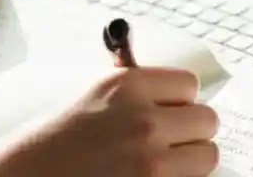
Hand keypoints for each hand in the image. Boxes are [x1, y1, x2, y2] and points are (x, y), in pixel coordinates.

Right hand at [0, 68, 219, 176]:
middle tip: (166, 144)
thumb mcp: (90, 102)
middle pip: (207, 119)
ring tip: (160, 166)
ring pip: (208, 156)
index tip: (168, 112)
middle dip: (189, 133)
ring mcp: (150, 162)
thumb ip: (133, 95)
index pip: (189, 85)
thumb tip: (176, 98)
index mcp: (126, 87)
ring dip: (189, 162)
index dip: (178, 102)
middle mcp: (143, 120)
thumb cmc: (44, 148)